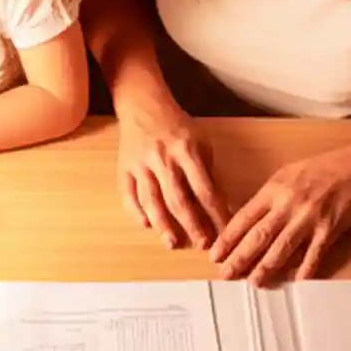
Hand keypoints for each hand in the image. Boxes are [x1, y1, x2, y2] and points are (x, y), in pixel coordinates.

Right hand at [118, 106, 228, 248]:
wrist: (142, 106)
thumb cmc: (177, 126)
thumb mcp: (201, 141)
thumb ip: (208, 171)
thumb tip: (219, 203)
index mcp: (186, 151)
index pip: (205, 189)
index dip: (216, 212)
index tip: (226, 231)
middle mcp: (163, 159)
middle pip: (178, 198)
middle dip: (192, 224)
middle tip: (202, 244)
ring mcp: (141, 164)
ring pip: (152, 199)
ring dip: (162, 224)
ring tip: (172, 243)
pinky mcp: (125, 168)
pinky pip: (129, 193)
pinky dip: (136, 210)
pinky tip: (145, 224)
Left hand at [211, 145, 350, 284]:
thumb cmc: (320, 170)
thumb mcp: (287, 175)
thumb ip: (268, 197)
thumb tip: (246, 220)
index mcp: (274, 190)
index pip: (244, 218)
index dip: (228, 238)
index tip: (215, 255)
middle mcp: (289, 205)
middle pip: (259, 236)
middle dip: (240, 258)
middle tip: (225, 275)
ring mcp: (309, 218)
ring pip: (282, 247)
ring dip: (266, 267)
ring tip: (253, 282)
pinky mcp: (329, 229)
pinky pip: (314, 253)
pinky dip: (305, 269)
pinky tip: (295, 281)